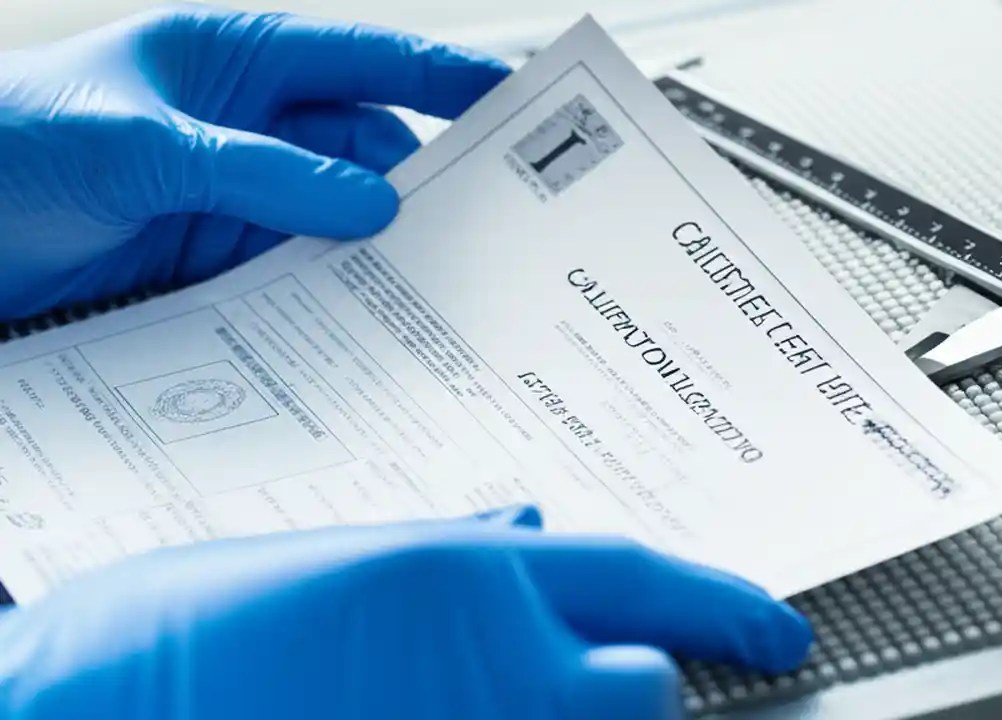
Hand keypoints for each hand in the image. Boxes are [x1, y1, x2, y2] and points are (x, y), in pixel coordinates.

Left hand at [0, 4, 509, 320]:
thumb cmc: (8, 143)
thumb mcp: (142, 147)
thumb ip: (263, 174)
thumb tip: (374, 205)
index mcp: (241, 58)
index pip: (370, 59)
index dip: (449, 77)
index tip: (521, 103)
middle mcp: (252, 123)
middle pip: (370, 150)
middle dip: (431, 185)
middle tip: (499, 230)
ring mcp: (238, 193)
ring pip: (341, 219)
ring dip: (383, 251)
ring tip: (445, 288)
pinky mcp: (216, 257)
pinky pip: (297, 272)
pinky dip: (332, 294)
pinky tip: (367, 320)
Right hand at [0, 506, 811, 718]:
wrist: (76, 714)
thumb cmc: (179, 634)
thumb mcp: (324, 559)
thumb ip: (445, 550)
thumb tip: (522, 533)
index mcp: (465, 575)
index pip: (646, 580)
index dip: (728, 603)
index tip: (780, 629)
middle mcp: (495, 664)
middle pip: (643, 684)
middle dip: (625, 681)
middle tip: (577, 679)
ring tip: (496, 711)